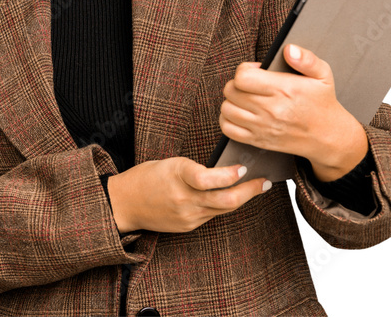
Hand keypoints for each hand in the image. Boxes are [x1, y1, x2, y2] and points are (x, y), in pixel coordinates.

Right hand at [107, 158, 270, 233]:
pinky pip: (212, 214)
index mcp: (177, 176)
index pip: (207, 179)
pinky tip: (233, 196)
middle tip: (265, 182)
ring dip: (242, 198)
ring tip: (257, 187)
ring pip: (223, 209)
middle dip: (250, 191)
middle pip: (225, 200)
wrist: (125, 204)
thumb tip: (227, 170)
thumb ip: (197, 169)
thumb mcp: (170, 163)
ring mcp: (187, 215)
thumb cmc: (148, 177)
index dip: (228, 176)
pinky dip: (224, 205)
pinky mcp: (188, 226)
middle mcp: (184, 199)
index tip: (243, 169)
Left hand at [218, 43, 367, 181]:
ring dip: (232, 100)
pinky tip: (240, 113)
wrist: (328, 136)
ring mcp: (262, 127)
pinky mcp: (258, 140)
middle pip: (231, 91)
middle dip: (237, 83)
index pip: (243, 77)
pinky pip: (228, 129)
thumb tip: (289, 49)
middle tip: (251, 83)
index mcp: (283, 90)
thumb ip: (307, 59)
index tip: (256, 71)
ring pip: (227, 109)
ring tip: (246, 97)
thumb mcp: (323, 75)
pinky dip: (227, 119)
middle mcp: (270, 110)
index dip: (245, 69)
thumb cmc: (322, 103)